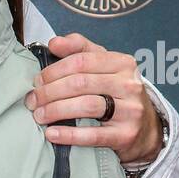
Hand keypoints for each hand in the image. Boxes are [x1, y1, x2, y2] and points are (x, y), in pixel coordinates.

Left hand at [25, 33, 163, 166]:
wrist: (146, 129)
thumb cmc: (116, 94)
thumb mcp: (103, 67)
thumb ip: (79, 49)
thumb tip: (54, 42)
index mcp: (122, 63)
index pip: (81, 60)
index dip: (54, 70)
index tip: (37, 81)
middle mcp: (129, 84)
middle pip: (80, 83)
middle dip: (49, 92)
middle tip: (32, 100)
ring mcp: (130, 110)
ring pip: (86, 106)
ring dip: (55, 110)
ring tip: (38, 116)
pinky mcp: (126, 135)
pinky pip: (93, 135)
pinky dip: (69, 134)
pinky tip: (51, 134)